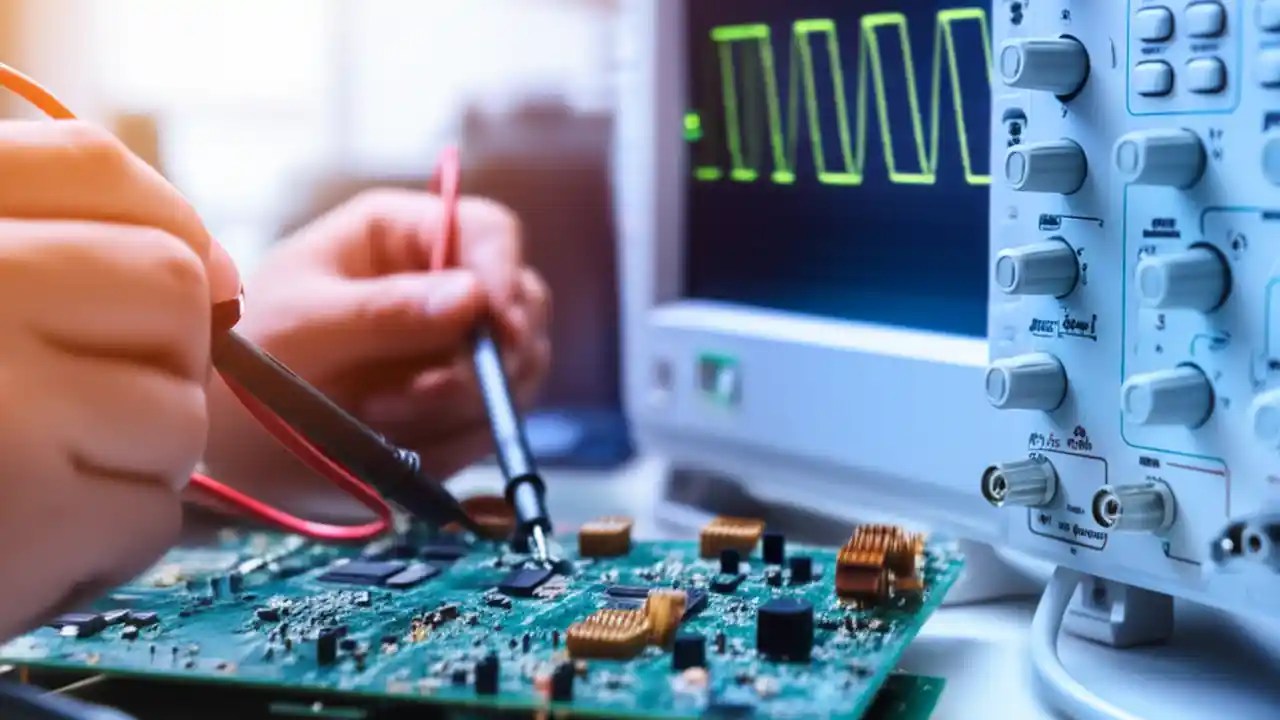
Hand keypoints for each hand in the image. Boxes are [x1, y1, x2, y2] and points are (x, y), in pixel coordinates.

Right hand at [0, 120, 238, 639]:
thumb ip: (55, 243)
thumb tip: (226, 275)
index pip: (95, 169)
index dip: (151, 229)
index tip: (131, 296)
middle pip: (170, 288)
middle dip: (153, 355)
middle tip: (75, 402)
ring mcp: (6, 400)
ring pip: (179, 415)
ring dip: (129, 461)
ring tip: (35, 477)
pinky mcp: (30, 510)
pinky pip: (149, 518)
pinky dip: (105, 543)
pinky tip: (25, 540)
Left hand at [203, 189, 549, 518]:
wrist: (220, 433)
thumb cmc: (244, 352)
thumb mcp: (302, 325)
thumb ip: (385, 311)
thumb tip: (472, 297)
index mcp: (401, 236)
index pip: (488, 232)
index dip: (502, 276)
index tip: (495, 331)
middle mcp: (441, 284)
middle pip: (521, 305)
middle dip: (485, 360)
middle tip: (421, 395)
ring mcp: (455, 348)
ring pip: (516, 372)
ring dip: (464, 408)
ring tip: (382, 419)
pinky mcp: (457, 404)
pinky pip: (490, 423)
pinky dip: (456, 442)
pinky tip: (397, 444)